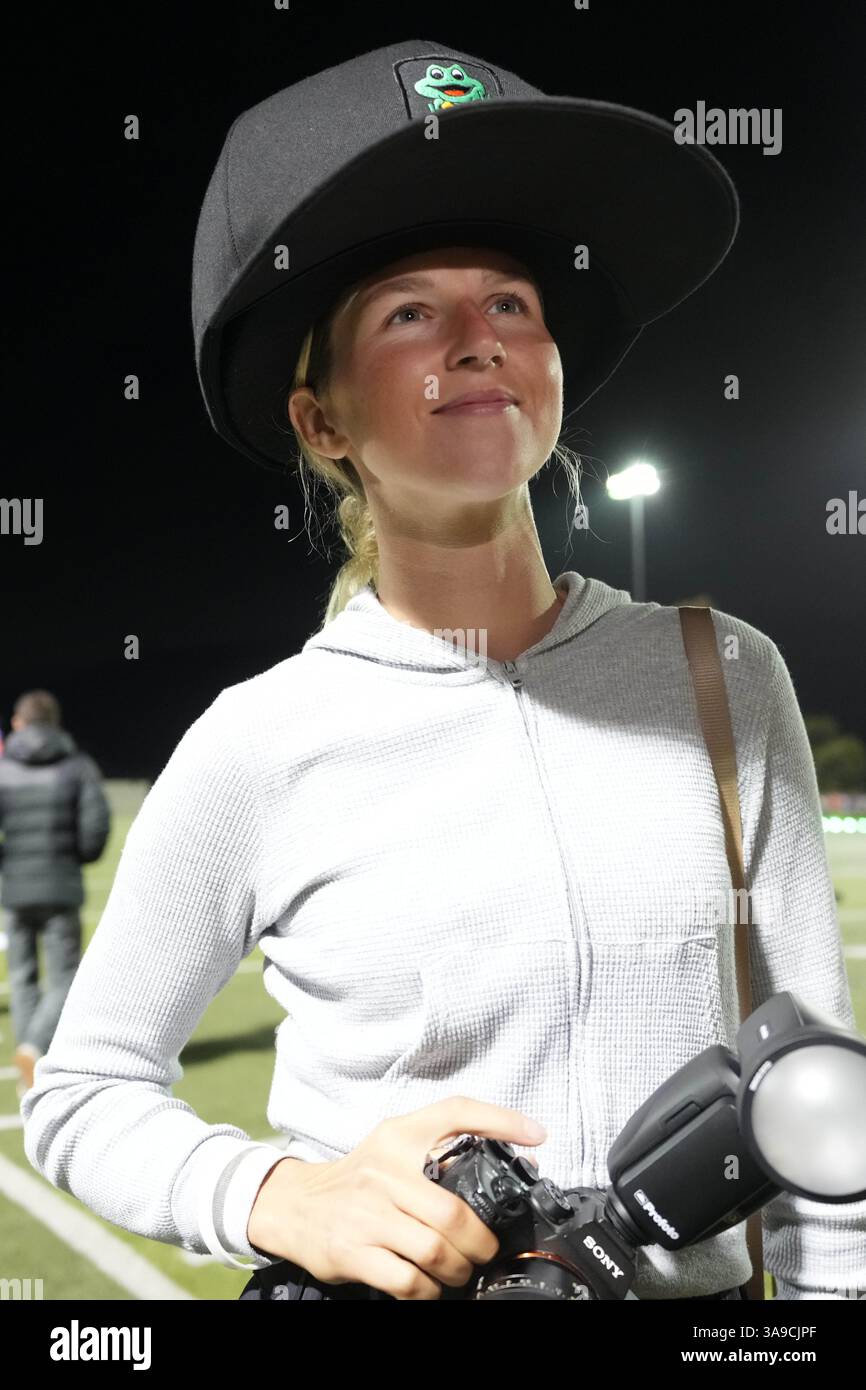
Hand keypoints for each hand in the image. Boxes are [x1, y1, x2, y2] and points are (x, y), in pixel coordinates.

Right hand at [247, 1095, 546, 1299]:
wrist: (295, 1204)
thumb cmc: (360, 1178)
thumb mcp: (393, 1147)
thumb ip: (440, 1148)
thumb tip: (514, 1155)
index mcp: (398, 1136)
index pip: (456, 1112)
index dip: (501, 1120)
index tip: (537, 1136)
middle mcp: (384, 1169)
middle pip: (454, 1211)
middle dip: (481, 1242)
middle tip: (485, 1250)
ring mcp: (367, 1212)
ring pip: (435, 1250)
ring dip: (459, 1270)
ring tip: (461, 1272)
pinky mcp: (353, 1251)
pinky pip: (407, 1281)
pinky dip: (429, 1291)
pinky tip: (430, 1286)